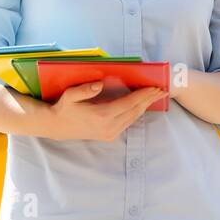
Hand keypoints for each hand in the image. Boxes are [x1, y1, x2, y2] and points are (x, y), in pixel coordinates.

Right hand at [44, 83, 166, 141]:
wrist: (57, 127)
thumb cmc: (64, 108)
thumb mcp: (70, 95)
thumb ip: (85, 89)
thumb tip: (100, 84)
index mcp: (102, 116)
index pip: (129, 103)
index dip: (143, 95)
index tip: (154, 87)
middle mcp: (109, 126)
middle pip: (135, 111)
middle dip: (149, 100)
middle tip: (162, 90)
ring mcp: (110, 133)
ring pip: (133, 118)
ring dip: (145, 106)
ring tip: (156, 96)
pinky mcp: (110, 136)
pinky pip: (128, 122)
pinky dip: (137, 112)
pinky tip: (142, 105)